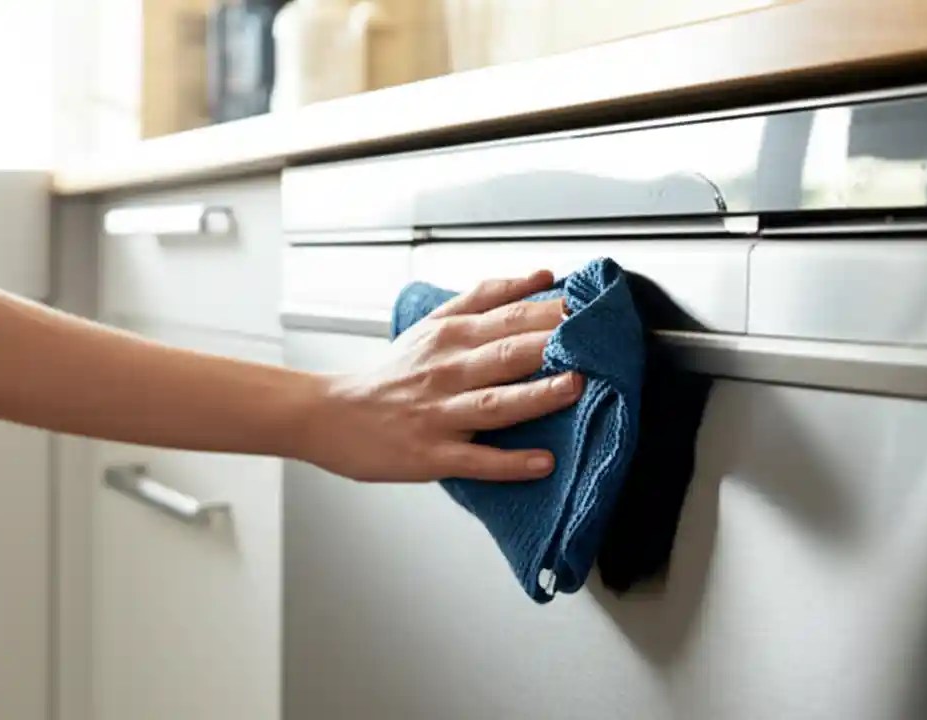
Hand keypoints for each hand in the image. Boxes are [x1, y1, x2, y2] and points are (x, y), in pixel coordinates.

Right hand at [303, 270, 580, 482]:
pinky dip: (510, 463)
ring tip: (575, 386)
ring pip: (495, 404)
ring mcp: (439, 414)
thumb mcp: (432, 324)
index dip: (552, 310)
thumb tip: (540, 276)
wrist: (331, 415)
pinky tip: (542, 462)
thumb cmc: (391, 374)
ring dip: (537, 395)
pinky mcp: (432, 454)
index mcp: (450, 337)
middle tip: (595, 339)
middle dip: (552, 344)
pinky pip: (476, 461)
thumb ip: (485, 297)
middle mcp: (447, 371)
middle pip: (506, 353)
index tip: (591, 305)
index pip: (509, 316)